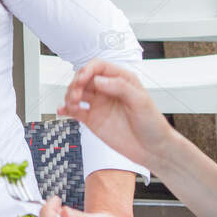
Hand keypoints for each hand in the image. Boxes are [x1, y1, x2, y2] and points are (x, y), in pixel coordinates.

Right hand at [58, 60, 173, 169]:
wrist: (153, 149)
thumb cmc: (153, 124)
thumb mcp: (141, 101)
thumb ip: (120, 87)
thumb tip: (99, 80)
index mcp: (121, 80)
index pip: (99, 67)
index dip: (88, 70)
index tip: (82, 79)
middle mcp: (108, 90)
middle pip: (84, 78)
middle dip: (76, 83)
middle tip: (76, 94)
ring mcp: (99, 105)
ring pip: (77, 92)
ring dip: (70, 95)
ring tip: (71, 103)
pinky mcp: (93, 119)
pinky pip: (75, 111)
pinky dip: (66, 109)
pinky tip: (63, 110)